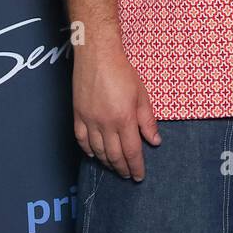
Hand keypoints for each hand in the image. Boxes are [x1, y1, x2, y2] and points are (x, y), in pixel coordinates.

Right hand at [73, 39, 160, 180]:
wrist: (97, 56)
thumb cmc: (122, 72)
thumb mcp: (142, 95)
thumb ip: (148, 121)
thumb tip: (155, 141)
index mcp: (124, 119)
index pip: (131, 151)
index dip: (136, 166)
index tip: (139, 176)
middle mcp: (105, 124)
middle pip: (114, 155)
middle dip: (122, 168)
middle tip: (127, 175)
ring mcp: (89, 121)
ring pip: (97, 151)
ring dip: (106, 162)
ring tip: (114, 167)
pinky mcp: (77, 116)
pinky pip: (81, 140)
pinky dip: (89, 151)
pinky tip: (94, 155)